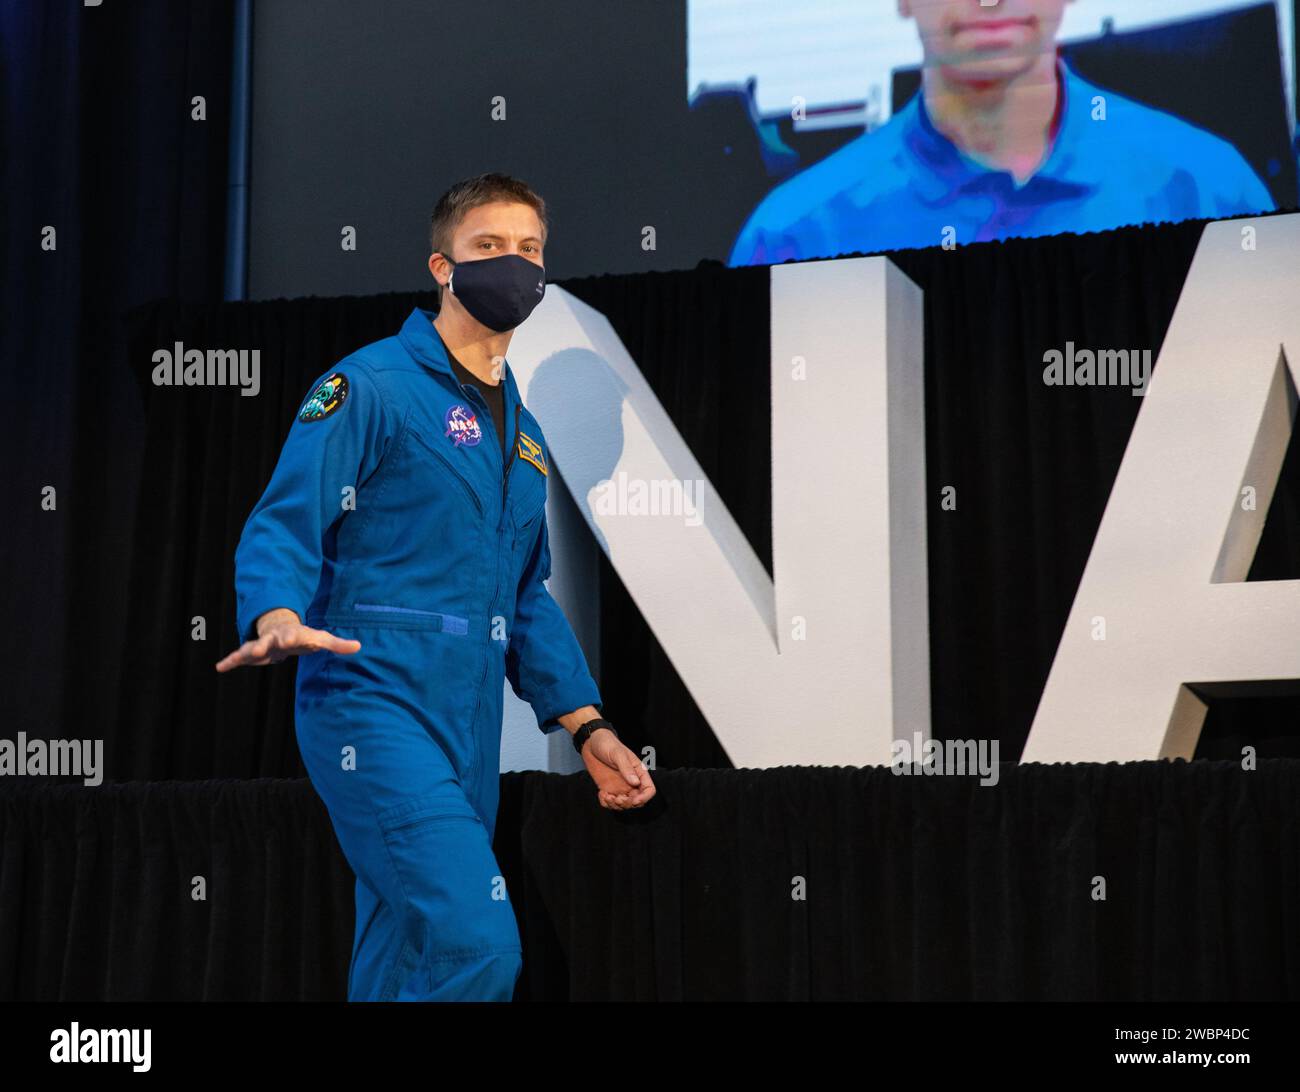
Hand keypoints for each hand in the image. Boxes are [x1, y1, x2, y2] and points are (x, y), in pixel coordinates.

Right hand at [214, 611, 360, 670]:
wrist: (282, 629)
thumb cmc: (304, 636)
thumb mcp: (321, 639)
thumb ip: (338, 644)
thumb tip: (359, 646)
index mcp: (292, 634)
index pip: (294, 635)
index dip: (293, 637)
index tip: (290, 639)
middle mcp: (274, 638)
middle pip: (268, 641)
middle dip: (264, 644)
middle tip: (258, 649)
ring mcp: (261, 644)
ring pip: (250, 648)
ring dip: (244, 653)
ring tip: (233, 659)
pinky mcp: (252, 652)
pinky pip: (238, 656)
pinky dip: (229, 661)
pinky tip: (219, 667)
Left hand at [581, 729, 655, 810]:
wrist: (591, 743)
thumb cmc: (607, 744)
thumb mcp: (617, 754)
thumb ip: (626, 768)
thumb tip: (636, 783)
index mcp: (638, 772)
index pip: (649, 789)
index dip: (644, 798)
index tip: (634, 801)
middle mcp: (631, 781)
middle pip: (637, 801)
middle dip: (628, 804)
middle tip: (617, 798)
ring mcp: (619, 786)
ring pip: (624, 805)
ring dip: (616, 805)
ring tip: (607, 796)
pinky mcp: (608, 789)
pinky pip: (610, 803)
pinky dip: (606, 803)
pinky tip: (601, 794)